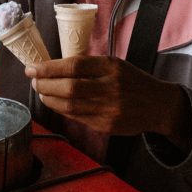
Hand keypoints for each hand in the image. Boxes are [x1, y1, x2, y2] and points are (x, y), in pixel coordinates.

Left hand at [25, 55, 191, 147]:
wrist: (158, 106)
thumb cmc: (133, 81)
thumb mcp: (115, 65)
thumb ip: (89, 65)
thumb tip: (53, 67)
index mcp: (112, 67)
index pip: (74, 66)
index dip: (49, 68)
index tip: (33, 68)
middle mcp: (111, 88)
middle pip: (69, 88)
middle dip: (45, 84)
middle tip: (34, 81)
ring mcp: (109, 110)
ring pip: (69, 106)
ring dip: (50, 99)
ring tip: (42, 92)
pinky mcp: (107, 126)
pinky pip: (77, 118)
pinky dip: (62, 110)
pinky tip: (56, 103)